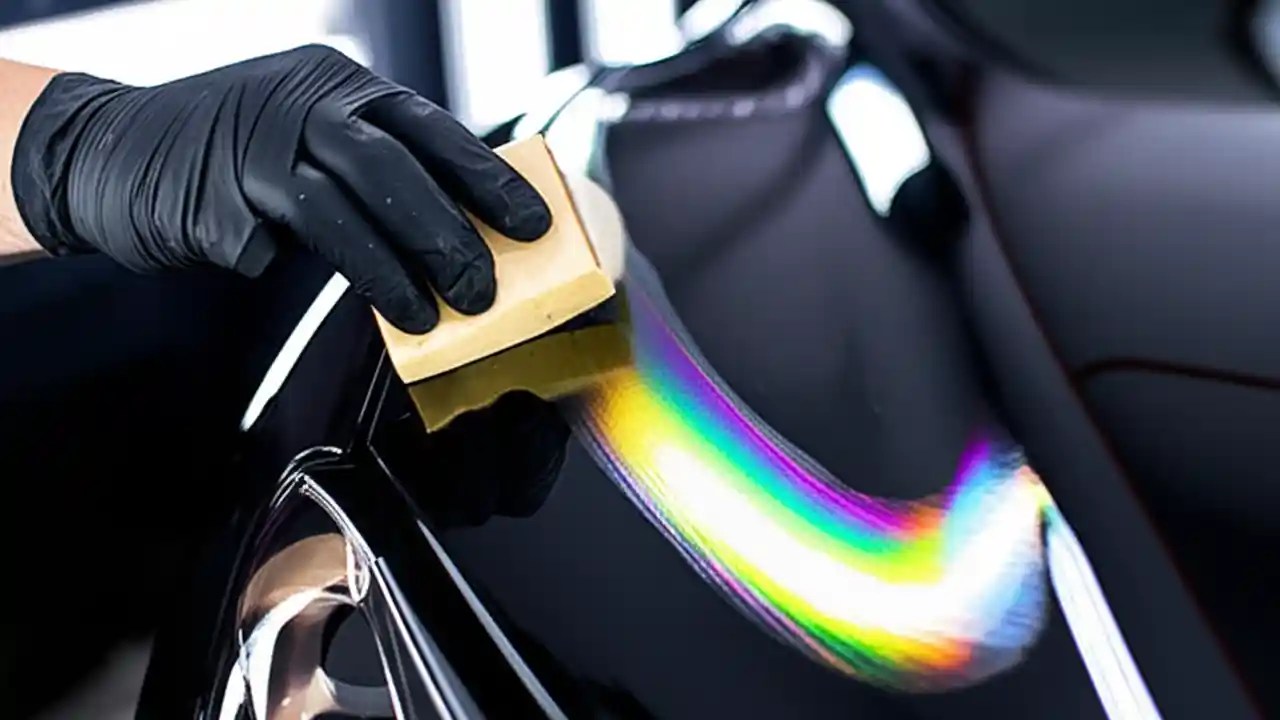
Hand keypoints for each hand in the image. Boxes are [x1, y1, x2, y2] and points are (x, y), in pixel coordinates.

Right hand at [9, 45, 550, 332]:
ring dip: (392, 268)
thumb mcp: (310, 134)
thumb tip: (460, 228)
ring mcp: (254, 147)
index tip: (534, 223)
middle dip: (449, 234)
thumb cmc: (229, 150)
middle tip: (485, 289)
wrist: (105, 144)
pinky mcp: (211, 196)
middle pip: (395, 168)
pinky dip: (295, 268)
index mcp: (340, 86)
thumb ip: (376, 169)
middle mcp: (302, 104)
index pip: (433, 130)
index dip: (488, 179)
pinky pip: (267, 246)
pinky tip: (311, 286)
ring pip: (341, 208)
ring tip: (429, 315)